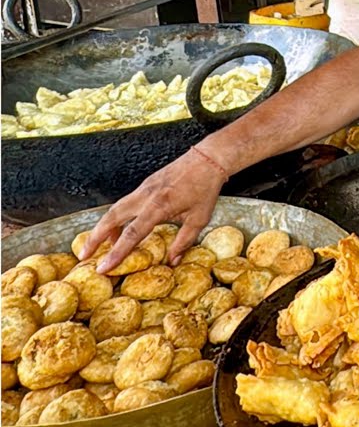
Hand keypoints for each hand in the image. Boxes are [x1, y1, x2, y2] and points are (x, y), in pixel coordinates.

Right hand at [79, 149, 227, 273]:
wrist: (206, 159)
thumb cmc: (205, 189)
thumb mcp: (199, 219)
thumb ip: (183, 242)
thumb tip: (171, 262)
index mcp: (159, 206)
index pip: (132, 234)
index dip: (116, 253)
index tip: (103, 267)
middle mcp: (145, 196)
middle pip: (111, 218)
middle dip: (95, 238)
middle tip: (84, 255)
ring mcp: (142, 189)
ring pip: (115, 209)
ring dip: (104, 227)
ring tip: (101, 246)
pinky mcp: (144, 185)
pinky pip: (125, 203)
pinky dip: (117, 217)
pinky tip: (121, 229)